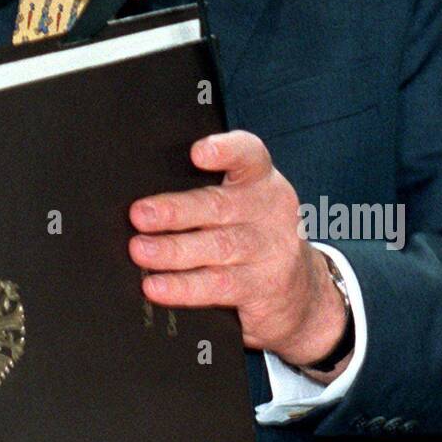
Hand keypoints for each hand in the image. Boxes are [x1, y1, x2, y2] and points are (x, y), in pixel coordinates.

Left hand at [128, 130, 350, 369]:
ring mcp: (270, 250)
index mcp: (261, 180)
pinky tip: (157, 286)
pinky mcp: (263, 288)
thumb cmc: (254, 235)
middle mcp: (269, 210)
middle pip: (220, 205)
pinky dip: (183, 287)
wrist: (302, 291)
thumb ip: (206, 192)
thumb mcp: (244, 204)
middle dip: (175, 210)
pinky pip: (218, 286)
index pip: (248, 155)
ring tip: (140, 250)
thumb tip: (144, 201)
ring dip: (173, 250)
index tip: (197, 153)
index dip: (225, 150)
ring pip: (217, 247)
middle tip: (140, 214)